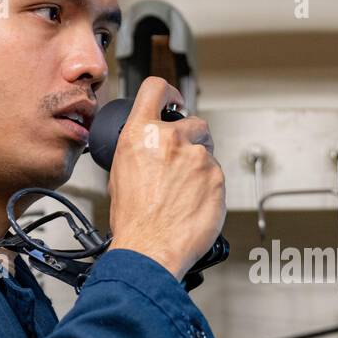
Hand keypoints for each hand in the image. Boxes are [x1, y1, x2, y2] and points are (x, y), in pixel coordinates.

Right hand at [106, 76, 224, 280]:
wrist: (150, 249)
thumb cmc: (133, 221)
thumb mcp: (120, 174)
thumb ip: (139, 150)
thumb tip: (150, 149)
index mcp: (140, 134)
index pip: (156, 89)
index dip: (169, 93)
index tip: (175, 100)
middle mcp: (171, 139)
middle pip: (194, 122)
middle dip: (192, 139)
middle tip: (183, 164)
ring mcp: (197, 157)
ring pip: (206, 152)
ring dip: (200, 167)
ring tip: (184, 193)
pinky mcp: (217, 177)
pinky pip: (216, 175)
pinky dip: (209, 187)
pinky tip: (194, 204)